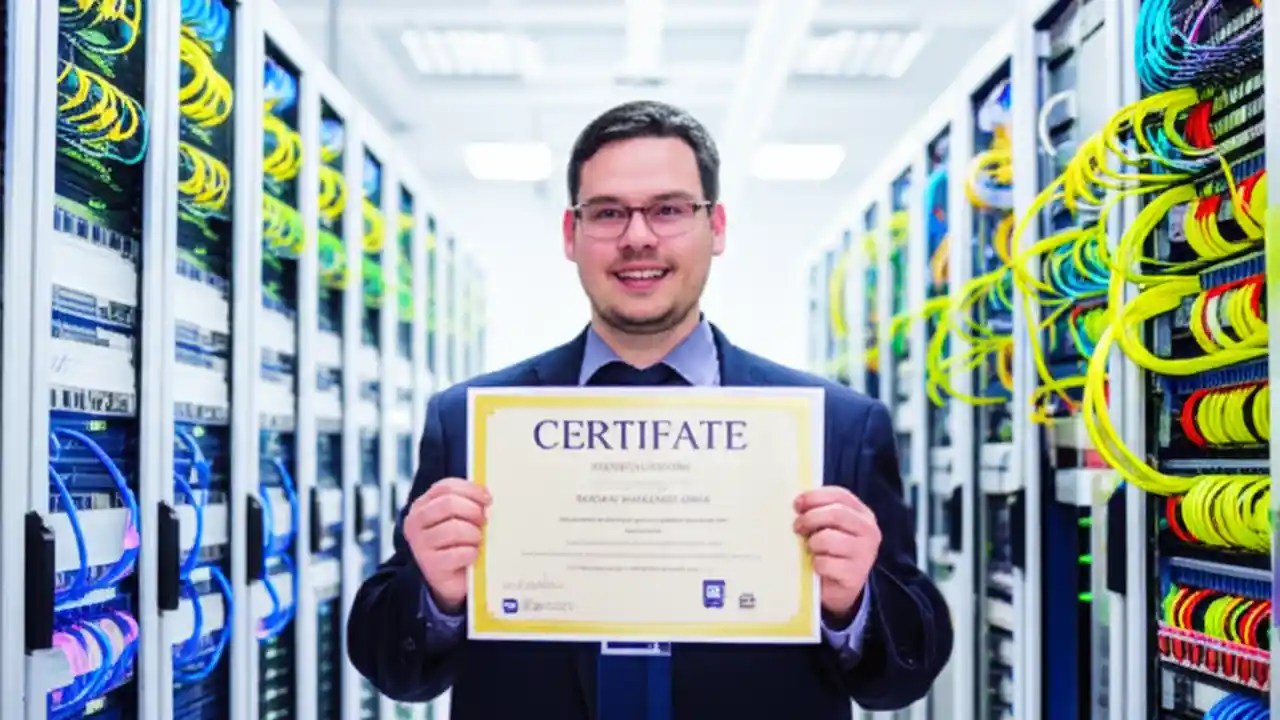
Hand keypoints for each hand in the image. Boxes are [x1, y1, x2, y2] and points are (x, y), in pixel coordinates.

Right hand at [404, 478, 491, 613]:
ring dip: (474, 535)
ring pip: (454, 528)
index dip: (470, 490)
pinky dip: (471, 553)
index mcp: (422, 505)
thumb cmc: (458, 544)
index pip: (445, 487)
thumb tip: (487, 495)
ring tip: (477, 541)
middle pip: (449, 504)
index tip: (487, 499)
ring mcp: (420, 544)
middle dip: (473, 511)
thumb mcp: (460, 518)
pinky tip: (472, 556)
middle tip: (484, 522)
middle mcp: (415, 522)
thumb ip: (468, 503)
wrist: (451, 579)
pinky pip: (459, 553)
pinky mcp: (430, 565)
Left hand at [793, 486, 880, 621]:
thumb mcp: (828, 527)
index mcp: (862, 514)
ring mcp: (865, 554)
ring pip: (828, 539)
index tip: (796, 504)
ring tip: (810, 549)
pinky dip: (815, 564)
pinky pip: (825, 563)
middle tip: (796, 527)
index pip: (840, 495)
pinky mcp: (855, 576)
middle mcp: (869, 531)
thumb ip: (819, 512)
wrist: (838, 588)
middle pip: (836, 514)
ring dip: (812, 543)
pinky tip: (817, 567)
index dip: (815, 496)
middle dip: (810, 518)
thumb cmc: (830, 551)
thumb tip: (798, 505)